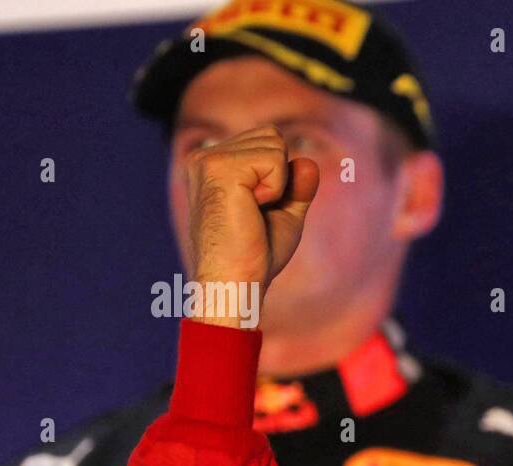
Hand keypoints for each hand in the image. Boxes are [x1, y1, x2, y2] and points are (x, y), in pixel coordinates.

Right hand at [184, 125, 318, 324]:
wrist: (235, 283)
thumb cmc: (256, 256)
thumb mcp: (284, 215)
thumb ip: (297, 187)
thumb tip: (308, 161)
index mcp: (213, 165)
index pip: (266, 142)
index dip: (280, 178)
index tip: (258, 212)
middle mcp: (204, 156)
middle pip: (271, 136)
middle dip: (281, 177)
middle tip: (257, 213)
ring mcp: (207, 159)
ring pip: (274, 143)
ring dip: (278, 184)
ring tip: (252, 212)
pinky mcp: (218, 167)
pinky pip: (275, 158)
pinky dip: (276, 188)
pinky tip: (252, 209)